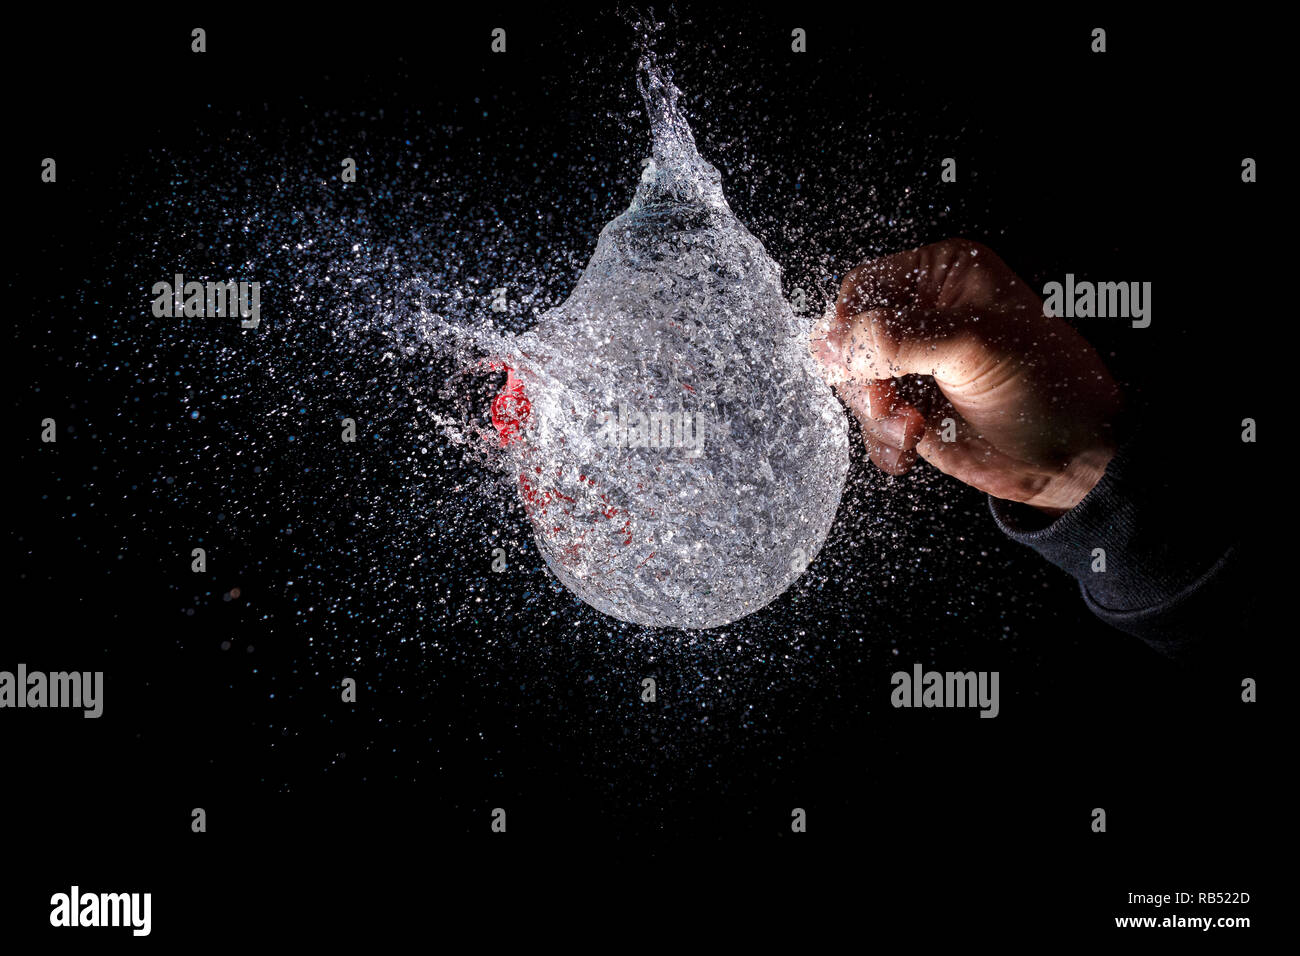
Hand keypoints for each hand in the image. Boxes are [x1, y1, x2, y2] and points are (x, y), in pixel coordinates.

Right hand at [811, 239, 1122, 514]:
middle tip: (889, 400)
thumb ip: (899, 339)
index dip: (852, 325)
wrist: (1072, 458)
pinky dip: (882, 440)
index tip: (859, 362)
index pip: (864, 286)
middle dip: (864, 377)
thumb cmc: (1046, 386)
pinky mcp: (912, 409)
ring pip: (854, 384)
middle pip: (848, 338)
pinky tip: (910, 448)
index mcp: (942, 276)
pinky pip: (869, 422)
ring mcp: (915, 366)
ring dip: (876, 414)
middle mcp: (923, 316)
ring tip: (913, 427)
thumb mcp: (973, 346)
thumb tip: (834, 346)